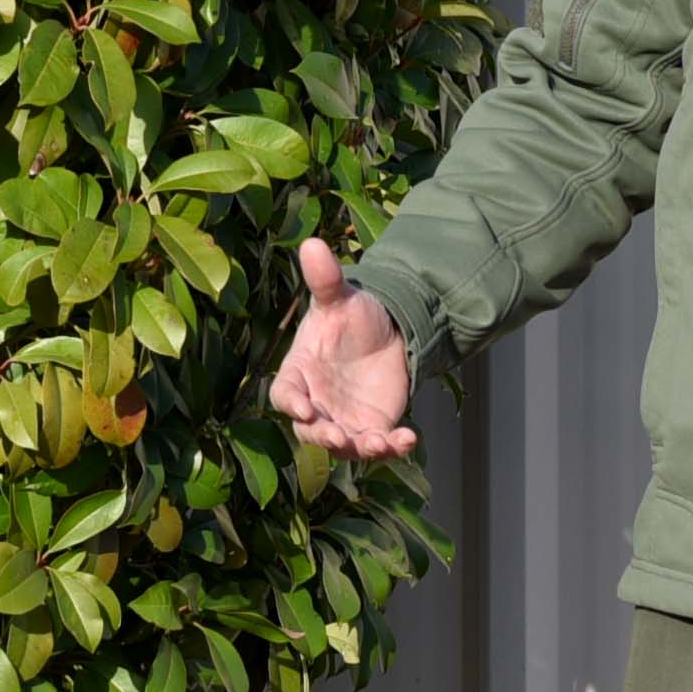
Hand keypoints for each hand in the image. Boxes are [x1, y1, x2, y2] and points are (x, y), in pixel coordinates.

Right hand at [270, 237, 422, 460]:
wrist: (386, 333)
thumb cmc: (351, 317)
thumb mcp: (341, 298)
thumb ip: (325, 279)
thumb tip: (312, 243)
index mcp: (300, 372)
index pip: (284, 394)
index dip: (291, 403)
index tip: (304, 408)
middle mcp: (317, 402)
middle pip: (310, 430)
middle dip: (323, 437)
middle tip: (338, 437)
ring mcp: (344, 419)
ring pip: (345, 446)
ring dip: (359, 448)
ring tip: (379, 443)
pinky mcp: (372, 428)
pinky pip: (378, 445)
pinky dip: (392, 447)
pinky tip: (408, 439)